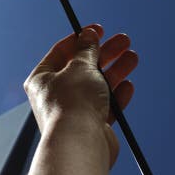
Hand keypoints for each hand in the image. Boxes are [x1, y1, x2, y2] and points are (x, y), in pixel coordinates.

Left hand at [24, 24, 137, 167]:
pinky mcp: (90, 127)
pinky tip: (128, 85)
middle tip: (124, 41)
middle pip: (83, 68)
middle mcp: (55, 95)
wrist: (80, 144)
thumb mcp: (80, 66)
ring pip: (97, 86)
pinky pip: (105, 107)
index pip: (62, 51)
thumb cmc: (72, 103)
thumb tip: (89, 35)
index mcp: (42, 78)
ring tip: (132, 57)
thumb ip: (87, 50)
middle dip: (105, 53)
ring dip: (115, 71)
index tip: (99, 29)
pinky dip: (117, 96)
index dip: (82, 38)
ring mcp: (74, 111)